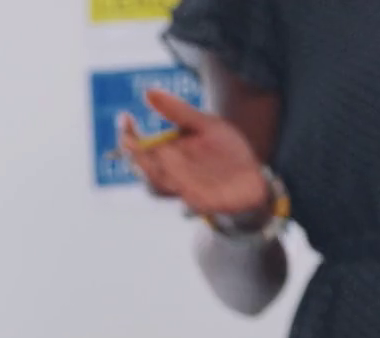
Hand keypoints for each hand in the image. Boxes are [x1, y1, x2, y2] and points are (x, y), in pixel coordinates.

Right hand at [117, 87, 269, 218]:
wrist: (254, 177)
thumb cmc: (227, 151)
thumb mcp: (206, 124)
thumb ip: (177, 111)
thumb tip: (147, 92)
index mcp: (168, 152)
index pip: (138, 146)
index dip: (128, 135)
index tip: (125, 118)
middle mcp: (170, 172)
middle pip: (142, 168)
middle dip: (137, 155)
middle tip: (137, 140)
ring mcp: (183, 189)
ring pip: (157, 186)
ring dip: (155, 171)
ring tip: (161, 151)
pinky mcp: (200, 203)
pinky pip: (186, 201)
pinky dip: (183, 189)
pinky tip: (185, 180)